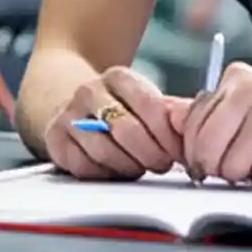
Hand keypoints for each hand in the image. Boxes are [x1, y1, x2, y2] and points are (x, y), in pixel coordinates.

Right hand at [44, 67, 188, 180]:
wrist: (76, 108)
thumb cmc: (122, 110)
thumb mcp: (148, 103)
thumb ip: (174, 113)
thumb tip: (196, 121)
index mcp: (118, 77)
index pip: (149, 106)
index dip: (169, 135)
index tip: (180, 150)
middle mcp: (90, 91)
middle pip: (127, 130)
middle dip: (152, 154)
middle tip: (162, 164)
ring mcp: (69, 115)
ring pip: (104, 151)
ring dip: (129, 166)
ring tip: (140, 166)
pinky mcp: (55, 140)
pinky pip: (83, 167)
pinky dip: (104, 174)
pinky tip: (115, 169)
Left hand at [172, 63, 251, 187]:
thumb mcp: (243, 111)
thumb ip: (205, 114)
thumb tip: (166, 117)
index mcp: (237, 78)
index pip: (191, 124)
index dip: (196, 152)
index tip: (211, 159)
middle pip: (205, 147)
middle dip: (215, 168)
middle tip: (235, 168)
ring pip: (228, 167)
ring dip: (244, 176)